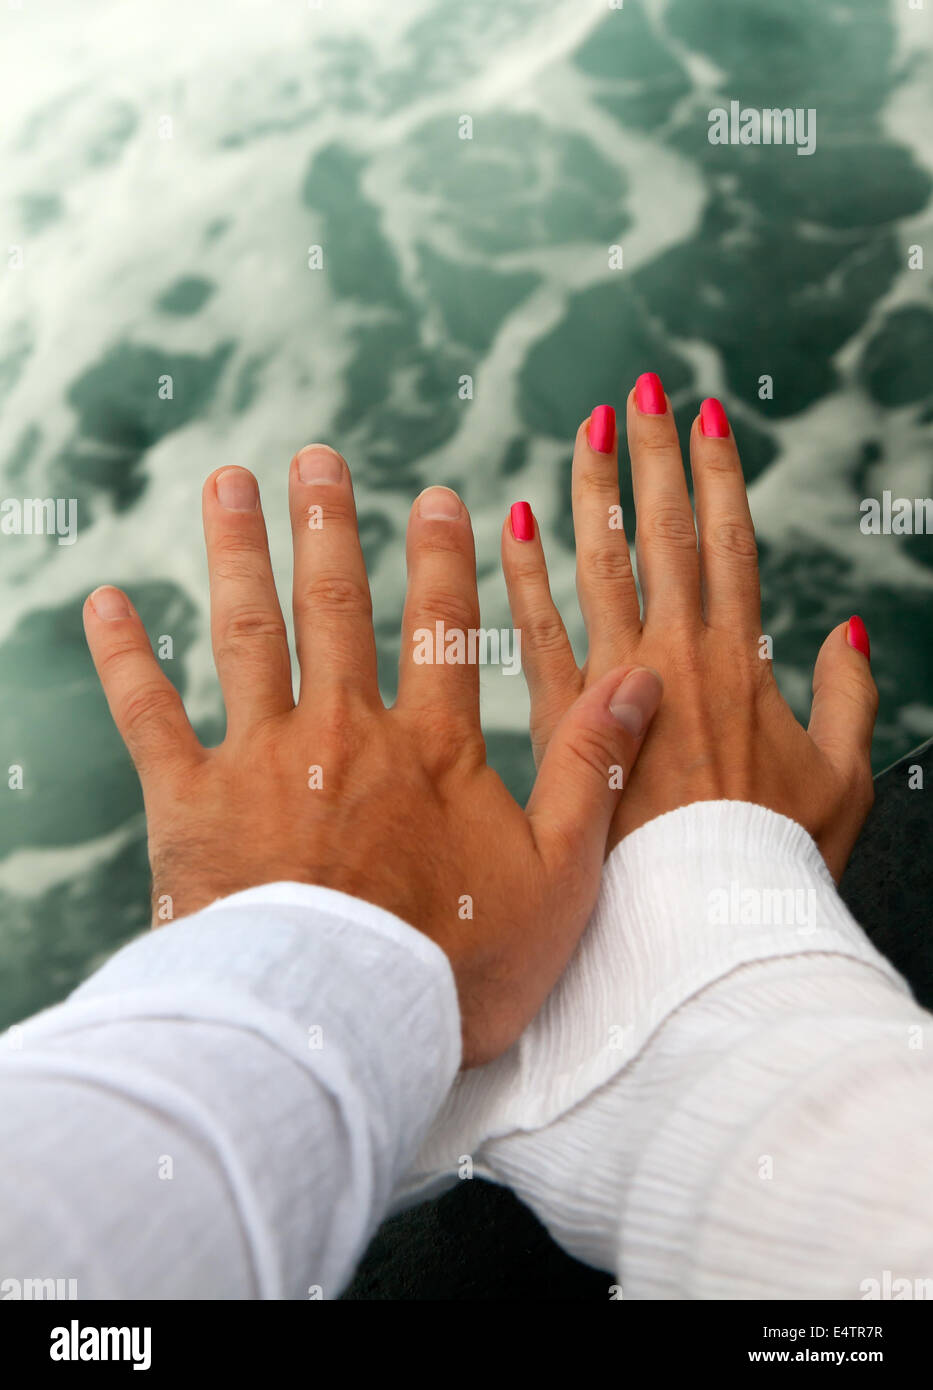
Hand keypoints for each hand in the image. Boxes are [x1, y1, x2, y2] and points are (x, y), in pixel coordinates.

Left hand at [83, 448, 660, 1065]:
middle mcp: (345, 732)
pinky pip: (150, 715)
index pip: (443, 629)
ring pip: (249, 632)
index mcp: (432, 750)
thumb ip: (591, 768)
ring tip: (229, 481)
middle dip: (328, 525)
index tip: (436, 495)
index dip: (442, 558)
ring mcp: (262, 758)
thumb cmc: (456, 969)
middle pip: (335, 608)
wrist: (340, 1029)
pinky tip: (105, 602)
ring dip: (239, 551)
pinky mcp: (190, 801)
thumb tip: (640, 678)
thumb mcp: (559, 875)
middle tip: (316, 458)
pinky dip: (125, 657)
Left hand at [501, 381, 877, 880]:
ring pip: (600, 566)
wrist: (704, 928)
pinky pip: (537, 635)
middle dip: (653, 458)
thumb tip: (850, 632)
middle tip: (640, 391)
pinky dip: (525, 576)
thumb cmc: (775, 863)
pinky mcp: (562, 726)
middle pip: (663, 535)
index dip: (719, 476)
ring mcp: (614, 686)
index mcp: (743, 661)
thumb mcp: (845, 781)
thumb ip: (853, 699)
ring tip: (585, 431)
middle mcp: (676, 656)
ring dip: (593, 493)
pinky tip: (512, 524)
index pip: (730, 542)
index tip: (707, 418)